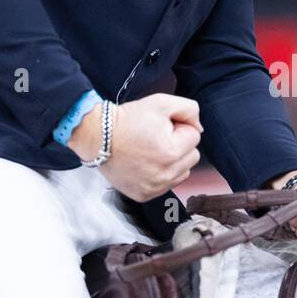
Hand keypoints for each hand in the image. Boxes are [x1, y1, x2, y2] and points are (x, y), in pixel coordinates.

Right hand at [69, 93, 201, 201]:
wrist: (98, 137)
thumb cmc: (127, 120)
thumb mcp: (161, 103)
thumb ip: (189, 110)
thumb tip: (199, 128)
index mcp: (171, 152)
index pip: (194, 136)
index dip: (179, 127)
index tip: (161, 126)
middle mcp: (165, 174)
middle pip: (192, 156)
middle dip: (179, 145)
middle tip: (156, 137)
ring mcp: (154, 187)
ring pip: (182, 172)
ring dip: (172, 161)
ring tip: (151, 150)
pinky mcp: (144, 195)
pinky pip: (166, 185)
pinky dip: (160, 174)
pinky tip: (145, 163)